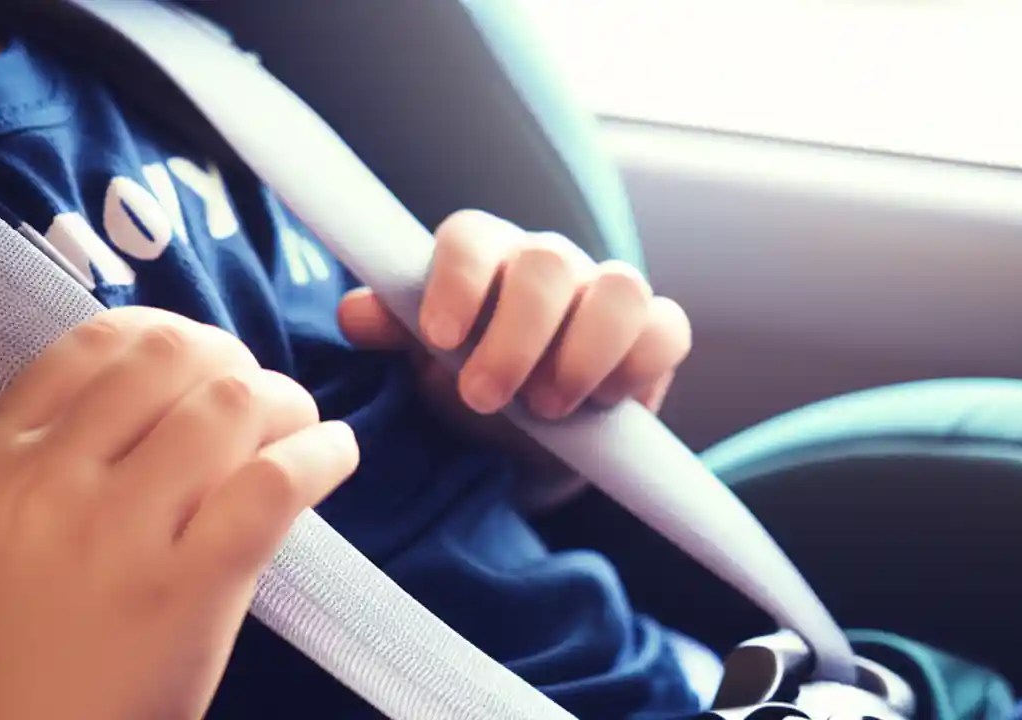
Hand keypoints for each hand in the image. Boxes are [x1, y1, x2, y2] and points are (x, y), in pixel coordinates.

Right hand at [0, 306, 358, 719]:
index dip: (165, 331)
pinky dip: (320, 454)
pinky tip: (334, 454)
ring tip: (299, 423)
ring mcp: (123, 535)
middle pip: (172, 361)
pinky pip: (272, 485)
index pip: (94, 344)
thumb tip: (77, 371)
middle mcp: (56, 483)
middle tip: (254, 390)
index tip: (200, 356)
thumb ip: (8, 444)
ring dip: (286, 400)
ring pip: (230, 407)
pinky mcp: (190, 588)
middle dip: (232, 359)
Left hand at [338, 209, 690, 427]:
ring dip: (581, 354)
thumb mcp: (419, 363)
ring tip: (548, 409)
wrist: (522, 438)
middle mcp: (547, 262)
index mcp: (482, 257)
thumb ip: (390, 332)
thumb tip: (355, 314)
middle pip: (547, 264)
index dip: (457, 280)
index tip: (440, 338)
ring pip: (619, 287)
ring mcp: (606, 292)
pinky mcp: (654, 332)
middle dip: (515, 338)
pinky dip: (637, 366)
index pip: (470, 237)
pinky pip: (666, 329)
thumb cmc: (465, 383)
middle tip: (485, 398)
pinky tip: (602, 403)